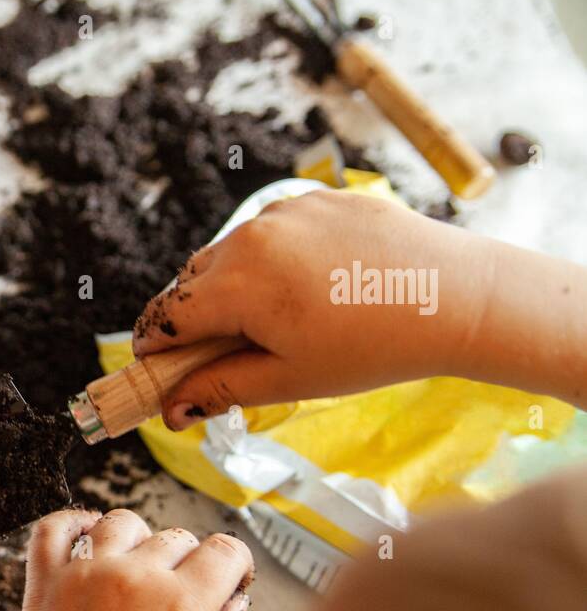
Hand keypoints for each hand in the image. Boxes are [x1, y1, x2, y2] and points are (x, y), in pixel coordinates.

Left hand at [0, 509, 253, 610]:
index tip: (229, 578)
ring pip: (123, 523)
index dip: (234, 565)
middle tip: (178, 601)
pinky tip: (88, 539)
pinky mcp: (44, 581)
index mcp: (181, 605)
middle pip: (177, 537)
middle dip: (188, 563)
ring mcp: (84, 574)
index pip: (225, 550)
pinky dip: (72, 524)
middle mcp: (134, 578)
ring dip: (137, 542)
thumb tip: (234, 595)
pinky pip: (55, 526)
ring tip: (136, 576)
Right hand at [132, 189, 586, 428]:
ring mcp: (283, 210)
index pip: (166, 316)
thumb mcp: (288, 379)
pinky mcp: (314, 198)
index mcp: (237, 284)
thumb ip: (218, 389)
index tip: (155, 369)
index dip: (155, 348)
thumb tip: (170, 413)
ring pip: (227, 254)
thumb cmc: (372, 347)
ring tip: (266, 322)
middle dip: (190, 319)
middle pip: (190, 282)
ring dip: (227, 288)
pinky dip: (267, 260)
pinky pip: (268, 231)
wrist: (455, 297)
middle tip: (213, 355)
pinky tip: (303, 289)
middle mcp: (250, 236)